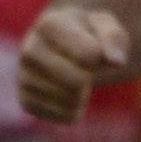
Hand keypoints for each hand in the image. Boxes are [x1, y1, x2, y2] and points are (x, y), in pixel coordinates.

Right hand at [17, 6, 132, 123]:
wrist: (59, 46)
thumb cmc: (87, 33)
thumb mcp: (105, 24)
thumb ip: (113, 37)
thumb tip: (117, 61)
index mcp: (49, 24)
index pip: (88, 54)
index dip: (102, 56)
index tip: (96, 50)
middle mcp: (29, 50)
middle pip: (76, 82)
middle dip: (91, 78)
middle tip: (87, 69)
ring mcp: (23, 77)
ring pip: (70, 101)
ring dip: (84, 94)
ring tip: (77, 79)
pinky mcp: (26, 102)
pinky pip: (64, 116)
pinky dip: (76, 110)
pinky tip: (69, 94)